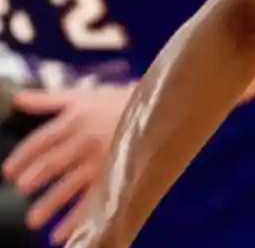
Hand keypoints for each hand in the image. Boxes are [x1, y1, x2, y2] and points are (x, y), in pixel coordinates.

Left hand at [1, 84, 132, 243]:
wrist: (164, 107)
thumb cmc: (120, 100)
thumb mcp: (85, 95)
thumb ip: (50, 99)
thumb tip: (17, 99)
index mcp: (76, 119)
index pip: (41, 141)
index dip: (22, 157)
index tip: (9, 171)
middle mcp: (86, 140)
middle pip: (52, 164)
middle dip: (34, 179)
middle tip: (21, 190)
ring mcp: (102, 159)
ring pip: (69, 186)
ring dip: (50, 205)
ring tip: (33, 221)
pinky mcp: (117, 174)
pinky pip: (93, 200)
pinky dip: (77, 219)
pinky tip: (62, 234)